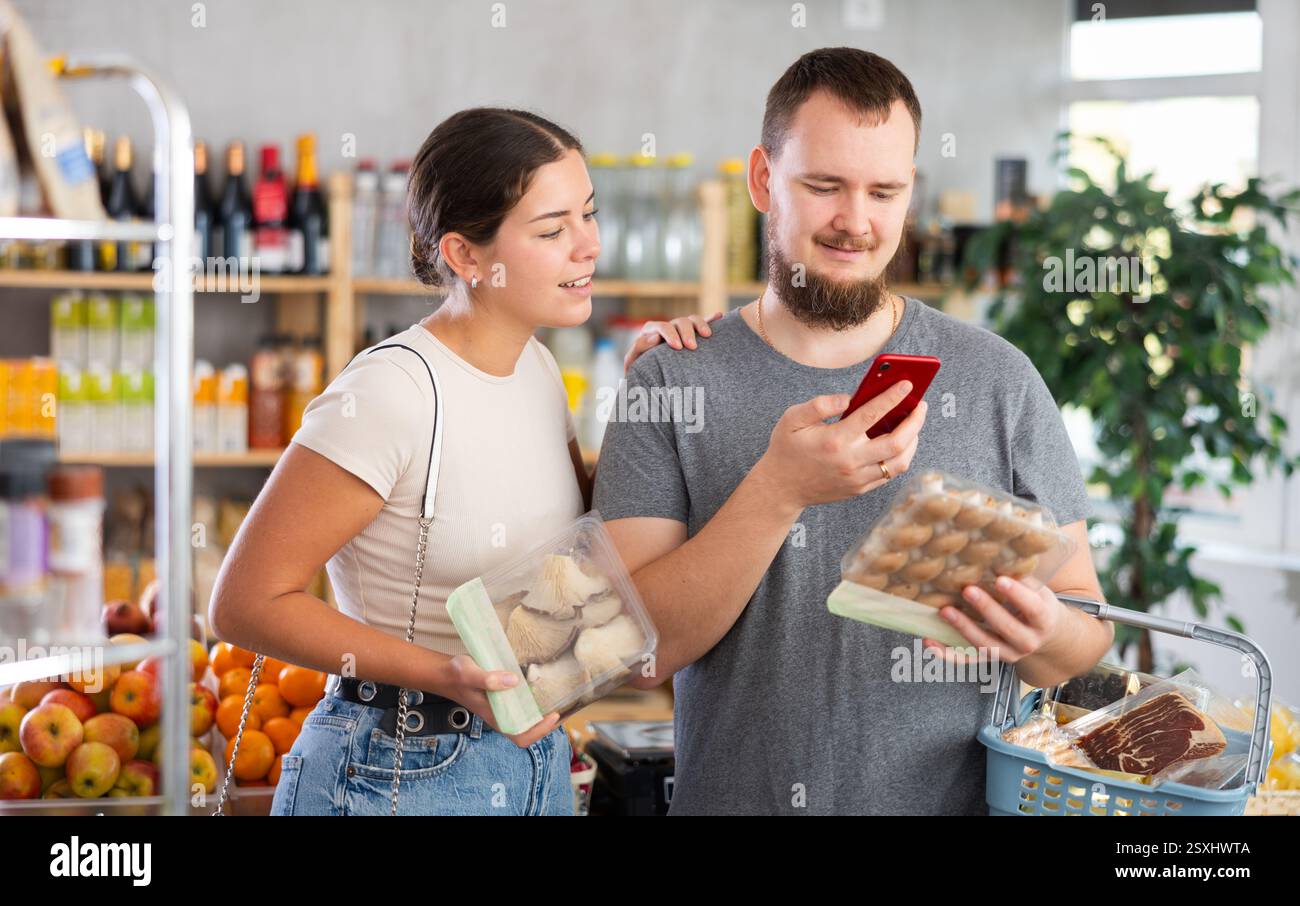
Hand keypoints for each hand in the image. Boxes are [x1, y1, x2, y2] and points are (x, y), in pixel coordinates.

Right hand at [441, 654, 559, 747]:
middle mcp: (500, 716)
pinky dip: (532, 700)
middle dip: (546, 723)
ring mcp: (501, 708)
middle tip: (561, 706)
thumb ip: (488, 678)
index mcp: (494, 717)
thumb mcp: (469, 673)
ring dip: (540, 712)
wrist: (445, 673)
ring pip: (525, 718)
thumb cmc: (456, 676)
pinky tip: (538, 685)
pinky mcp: (502, 698)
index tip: (553, 716)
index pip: (520, 736)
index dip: (539, 731)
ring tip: (555, 697)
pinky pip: (521, 705)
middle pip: (527, 730)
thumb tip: (514, 681)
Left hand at [624, 312, 723, 370]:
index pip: (662, 326)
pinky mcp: (693, 337)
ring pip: (692, 320)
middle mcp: (668, 329)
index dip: (670, 334)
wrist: (649, 383)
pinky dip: (711, 320)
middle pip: (680, 322)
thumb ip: (639, 348)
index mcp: (651, 332)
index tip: (677, 347)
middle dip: (687, 332)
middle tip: (692, 347)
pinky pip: (703, 325)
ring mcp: (681, 332)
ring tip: (707, 335)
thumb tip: (655, 338)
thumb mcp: (633, 362)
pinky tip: (719, 316)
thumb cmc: (639, 373)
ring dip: (700, 325)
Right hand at [752, 380, 926, 511]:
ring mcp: (857, 478)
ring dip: (913, 441)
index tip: (908, 385)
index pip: (871, 415)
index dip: (892, 397)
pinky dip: (901, 457)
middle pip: (896, 442)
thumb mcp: (792, 419)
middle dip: (915, 421)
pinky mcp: (860, 489)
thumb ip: (819, 404)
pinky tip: (902, 442)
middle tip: (921, 406)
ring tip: (915, 425)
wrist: (781, 488)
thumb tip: (848, 398)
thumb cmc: (787, 449)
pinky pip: (890, 474)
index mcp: (834, 440)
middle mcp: (850, 461)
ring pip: (899, 462)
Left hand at [922, 576, 1066, 665]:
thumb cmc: (1036, 603)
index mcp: (1043, 621)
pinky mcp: (989, 659)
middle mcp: (1027, 642)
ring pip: (985, 645)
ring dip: (963, 628)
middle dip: (986, 609)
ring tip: (945, 611)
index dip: (1017, 595)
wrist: (1043, 635)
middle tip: (968, 590)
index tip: (1001, 580)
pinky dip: (947, 654)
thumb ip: (1021, 577)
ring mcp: (1008, 654)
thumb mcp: (1038, 589)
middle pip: (1007, 628)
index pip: (1033, 609)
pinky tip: (930, 641)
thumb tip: (997, 555)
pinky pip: (966, 659)